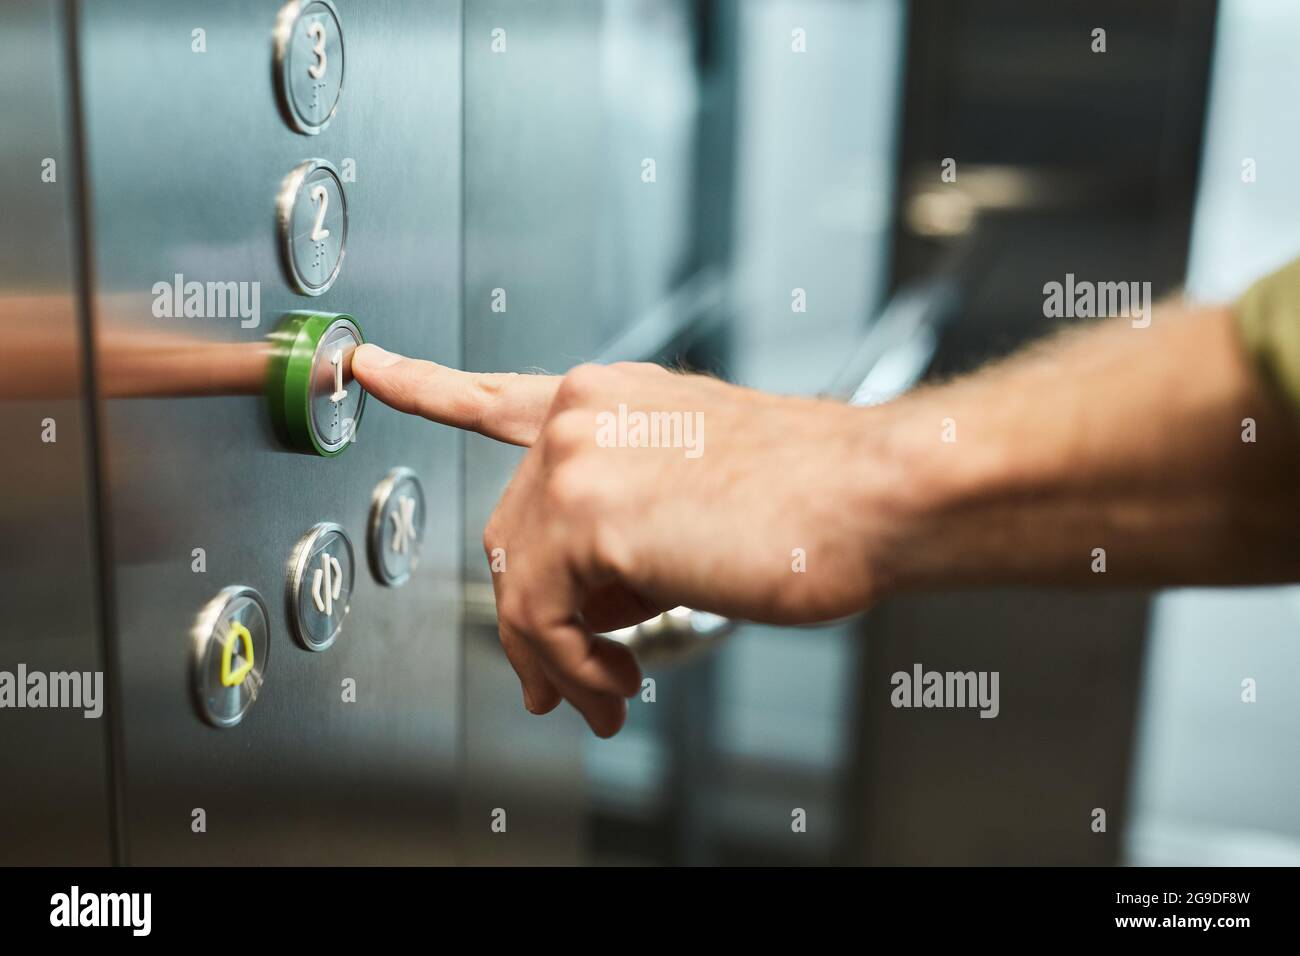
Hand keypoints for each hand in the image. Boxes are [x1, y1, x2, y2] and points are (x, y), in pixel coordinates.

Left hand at [352, 345, 880, 735]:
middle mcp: (580, 415)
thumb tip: (572, 614)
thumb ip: (618, 533)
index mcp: (607, 398)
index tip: (367, 364)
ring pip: (520, 586)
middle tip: (561, 682)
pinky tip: (617, 686)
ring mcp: (579, 459)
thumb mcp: (694, 493)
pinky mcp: (591, 517)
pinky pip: (546, 621)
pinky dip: (575, 669)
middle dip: (531, 621)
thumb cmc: (812, 496)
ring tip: (606, 695)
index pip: (491, 397)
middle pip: (512, 535)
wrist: (873, 493)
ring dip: (560, 659)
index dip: (423, 386)